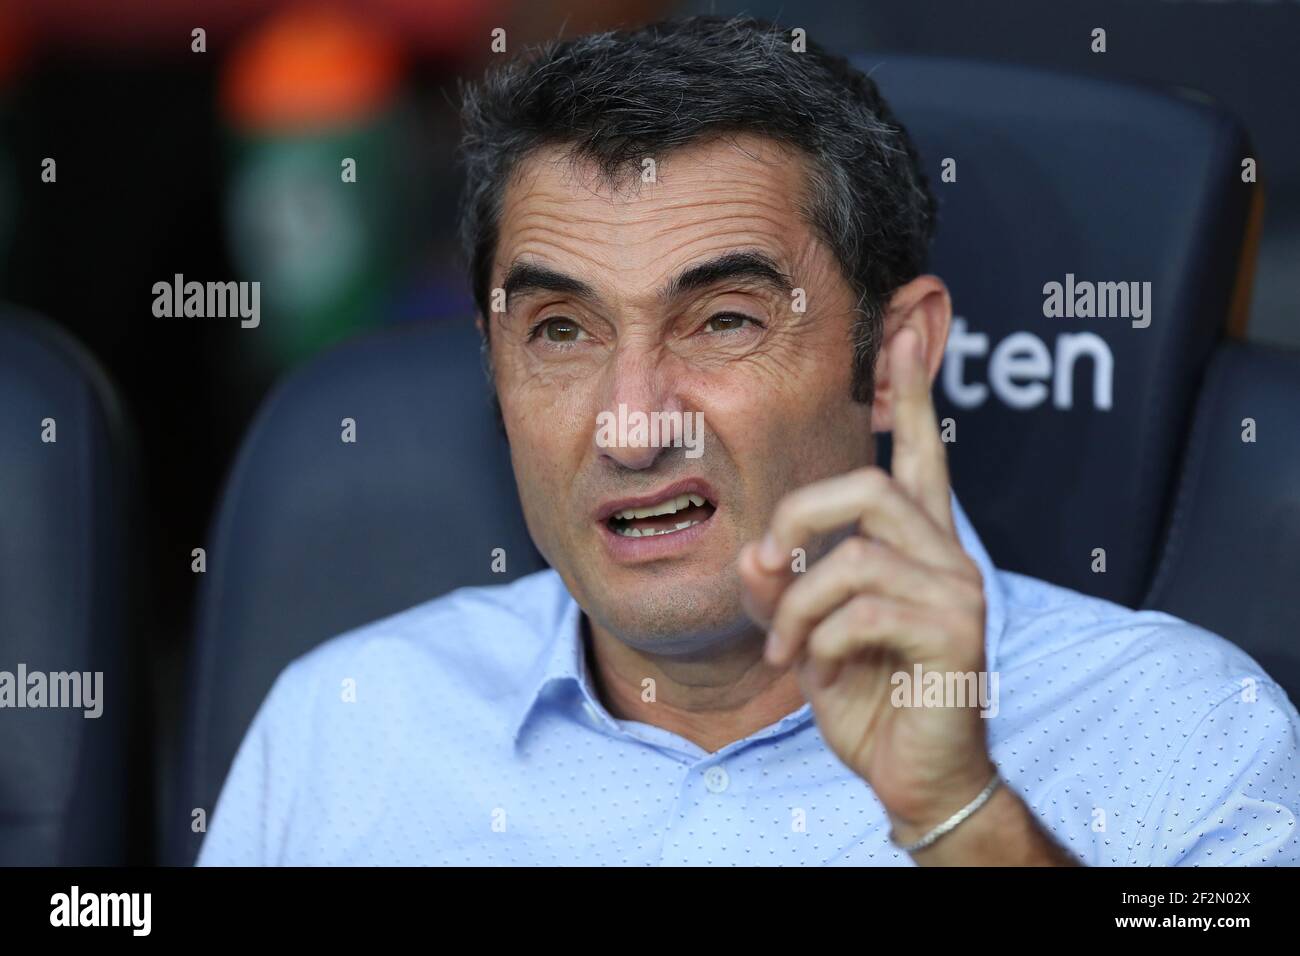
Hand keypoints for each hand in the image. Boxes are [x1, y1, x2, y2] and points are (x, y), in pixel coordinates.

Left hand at [739, 326, 994, 843]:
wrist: (916, 773)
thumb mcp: (809, 634)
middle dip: (800, 517)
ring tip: (785, 647)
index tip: (905, 334)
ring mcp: (958, 593)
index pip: (921, 455)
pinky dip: (819, 641)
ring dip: (796, 604)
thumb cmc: (871, 696)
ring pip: (854, 556)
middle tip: (767, 561)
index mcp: (917, 547)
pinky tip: (817, 668)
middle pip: (870, 487)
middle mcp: (946, 557)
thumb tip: (755, 553)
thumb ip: (778, 586)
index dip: (911, 396)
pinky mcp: (955, 634)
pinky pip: (863, 611)